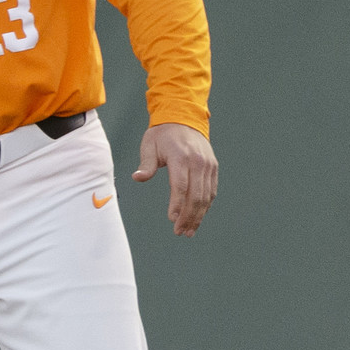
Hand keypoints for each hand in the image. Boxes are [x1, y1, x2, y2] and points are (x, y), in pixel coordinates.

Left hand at [132, 122, 217, 236]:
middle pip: (195, 195)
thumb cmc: (162, 134)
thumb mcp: (149, 145)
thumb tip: (137, 178)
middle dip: (188, 216)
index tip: (172, 220)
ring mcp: (208, 165)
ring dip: (198, 215)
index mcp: (181, 157)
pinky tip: (198, 217)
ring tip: (189, 230)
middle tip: (180, 232)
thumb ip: (146, 164)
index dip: (177, 205)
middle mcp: (198, 162)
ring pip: (206, 196)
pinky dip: (205, 206)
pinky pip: (211, 191)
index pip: (180, 186)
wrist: (184, 118)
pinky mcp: (213, 168)